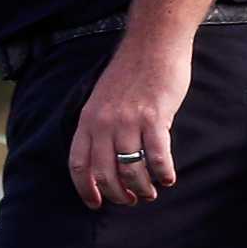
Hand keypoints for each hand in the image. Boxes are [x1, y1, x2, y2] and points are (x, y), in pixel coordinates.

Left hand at [68, 37, 190, 208]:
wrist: (153, 44)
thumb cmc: (130, 73)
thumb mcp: (102, 100)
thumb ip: (100, 127)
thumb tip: (105, 160)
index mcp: (88, 120)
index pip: (78, 164)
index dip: (85, 189)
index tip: (95, 203)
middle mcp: (104, 123)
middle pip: (104, 173)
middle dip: (117, 195)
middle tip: (130, 200)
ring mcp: (129, 121)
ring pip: (131, 170)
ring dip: (142, 188)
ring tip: (150, 192)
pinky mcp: (154, 117)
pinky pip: (157, 157)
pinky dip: (163, 174)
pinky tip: (168, 178)